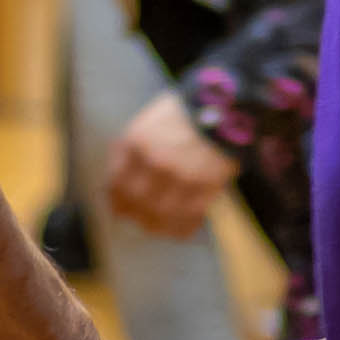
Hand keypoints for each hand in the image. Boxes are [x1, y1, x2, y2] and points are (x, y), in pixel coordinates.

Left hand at [101, 93, 236, 239]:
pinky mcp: (207, 186)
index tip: (117, 208)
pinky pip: (190, 216)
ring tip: (155, 228)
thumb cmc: (182, 115)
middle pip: (137, 201)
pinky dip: (182, 228)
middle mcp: (157, 160)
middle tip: (136, 220)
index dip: (115, 200)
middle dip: (134, 215)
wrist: (223, 109)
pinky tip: (178, 230)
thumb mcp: (147, 123)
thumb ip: (130, 151)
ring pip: (162, 213)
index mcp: (138, 142)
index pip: (117, 182)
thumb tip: (116, 183)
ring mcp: (183, 175)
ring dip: (156, 226)